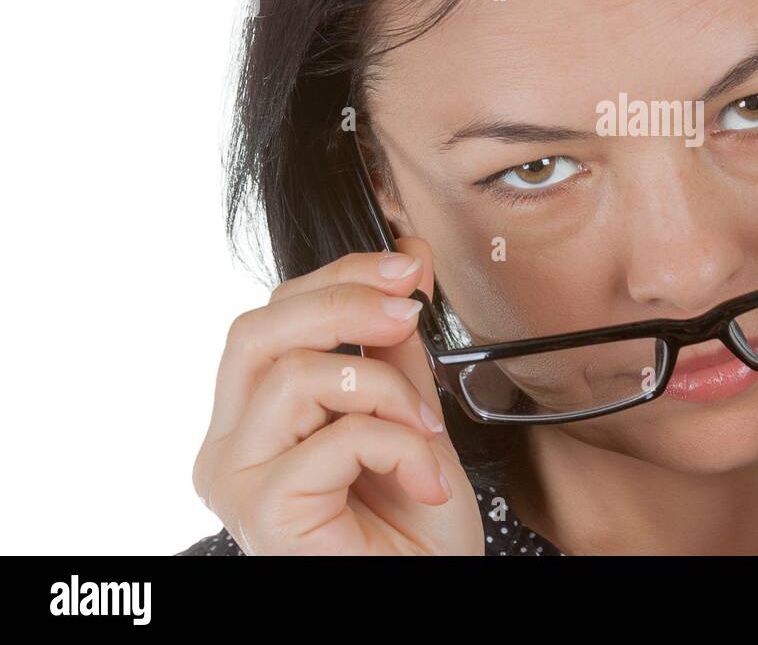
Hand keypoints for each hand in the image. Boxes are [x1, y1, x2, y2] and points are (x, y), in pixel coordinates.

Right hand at [191, 236, 485, 554]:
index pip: (272, 318)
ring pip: (292, 374)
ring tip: (423, 430)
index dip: (340, 277)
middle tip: (411, 306)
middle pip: (256, 330)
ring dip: (381, 386)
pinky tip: (425, 478)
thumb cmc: (414, 531)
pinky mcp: (263, 511)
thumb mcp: (410, 415)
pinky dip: (397, 444)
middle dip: (344, 299)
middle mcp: (230, 447)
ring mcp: (237, 481)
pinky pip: (335, 437)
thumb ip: (396, 345)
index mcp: (254, 419)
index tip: (408, 264)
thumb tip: (408, 259)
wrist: (430, 595)